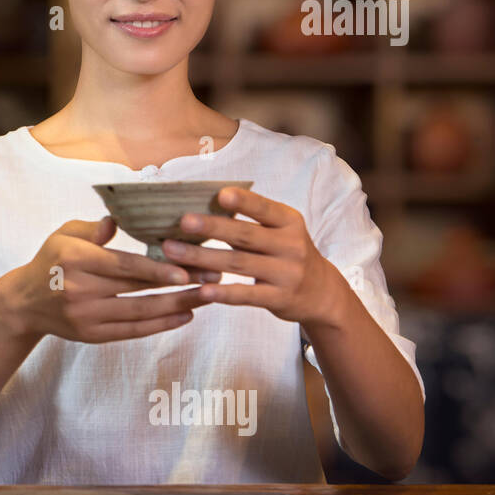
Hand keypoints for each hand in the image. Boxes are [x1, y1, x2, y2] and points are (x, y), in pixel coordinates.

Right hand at [3, 216, 218, 344]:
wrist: (25, 303)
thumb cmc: (51, 260)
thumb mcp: (63, 234)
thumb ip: (91, 227)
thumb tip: (116, 222)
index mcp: (74, 259)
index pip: (123, 265)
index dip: (157, 268)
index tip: (187, 268)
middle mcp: (80, 290)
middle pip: (138, 288)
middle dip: (180, 283)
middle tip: (213, 275)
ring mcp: (86, 316)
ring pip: (141, 312)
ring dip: (178, 305)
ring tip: (208, 296)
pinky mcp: (92, 336)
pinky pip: (133, 331)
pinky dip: (161, 324)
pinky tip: (185, 315)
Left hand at [159, 187, 342, 324]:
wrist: (322, 293)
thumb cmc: (287, 253)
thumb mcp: (281, 231)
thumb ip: (251, 220)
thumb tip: (204, 204)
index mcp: (289, 222)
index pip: (264, 208)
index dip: (244, 202)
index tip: (219, 195)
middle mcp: (291, 246)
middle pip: (245, 235)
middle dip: (212, 227)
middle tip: (182, 222)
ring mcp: (287, 274)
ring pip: (239, 264)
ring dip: (203, 257)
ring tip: (173, 252)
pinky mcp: (279, 298)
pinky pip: (247, 295)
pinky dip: (224, 293)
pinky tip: (201, 290)